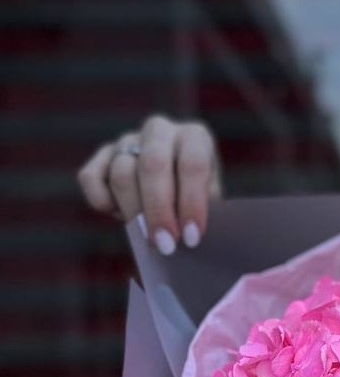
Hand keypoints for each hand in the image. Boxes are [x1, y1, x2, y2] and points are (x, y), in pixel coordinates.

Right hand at [77, 115, 221, 254]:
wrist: (177, 189)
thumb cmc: (200, 200)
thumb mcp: (212, 203)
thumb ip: (204, 213)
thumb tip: (188, 236)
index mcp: (195, 137)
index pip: (193, 164)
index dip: (192, 203)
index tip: (191, 237)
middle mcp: (160, 131)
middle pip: (153, 165)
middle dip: (159, 211)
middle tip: (165, 245)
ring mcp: (128, 139)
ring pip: (122, 173)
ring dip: (134, 211)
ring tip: (148, 237)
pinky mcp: (102, 155)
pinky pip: (91, 177)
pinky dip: (102, 201)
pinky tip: (118, 216)